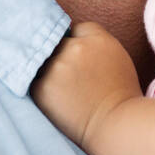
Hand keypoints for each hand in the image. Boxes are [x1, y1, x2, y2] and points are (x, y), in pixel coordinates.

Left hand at [30, 21, 142, 154]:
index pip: (75, 29)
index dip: (77, 42)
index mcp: (96, 38)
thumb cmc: (120, 92)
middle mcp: (75, 48)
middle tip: (71, 75)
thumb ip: (94, 39)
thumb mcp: (116, 55)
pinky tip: (56, 97)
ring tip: (64, 88)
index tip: (81, 58)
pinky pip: (35, 78)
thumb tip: (69, 33)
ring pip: (43, 59)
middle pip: (57, 42)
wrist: (114, 126)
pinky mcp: (42, 87)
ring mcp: (57, 67)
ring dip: (48, 69)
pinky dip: (42, 85)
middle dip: (61, 54)